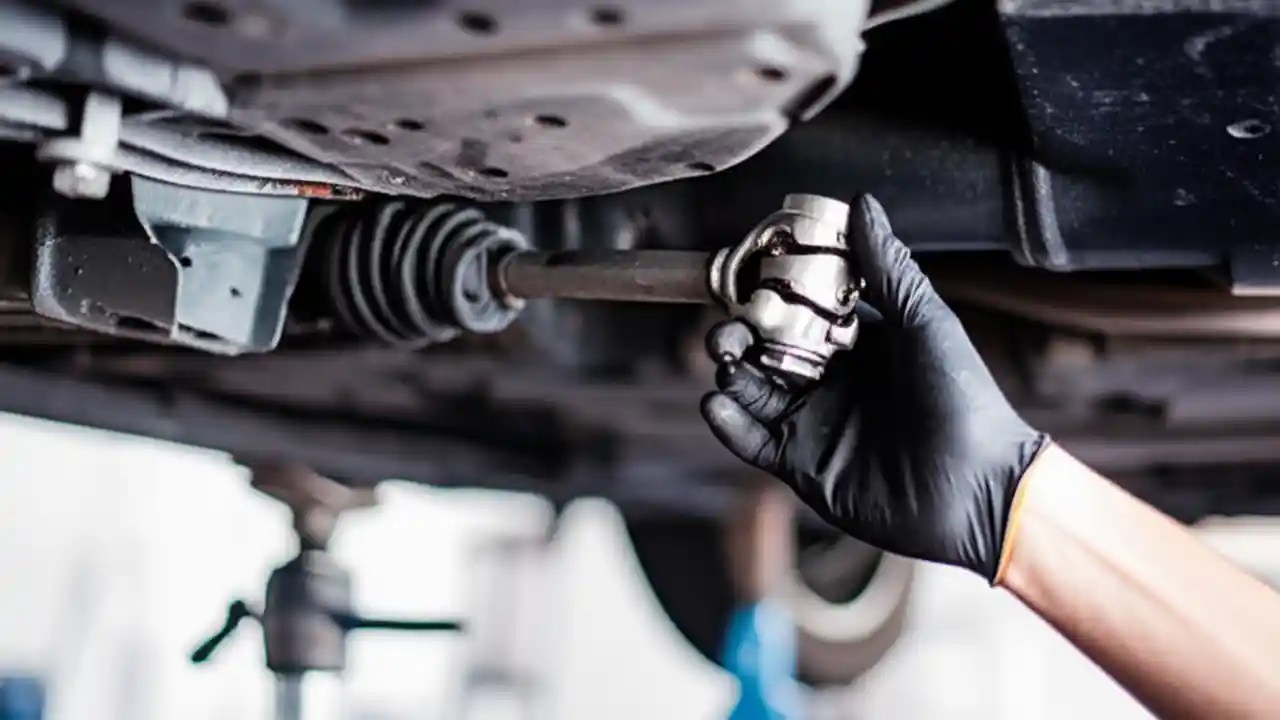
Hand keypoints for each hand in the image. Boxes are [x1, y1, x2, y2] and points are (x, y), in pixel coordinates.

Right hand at [701, 195, 1047, 580]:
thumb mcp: (925, 324)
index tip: (747, 280)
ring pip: (752, 392)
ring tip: (722, 364)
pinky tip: (715, 405)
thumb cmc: (963, 400)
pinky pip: (752, 441)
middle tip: (725, 333)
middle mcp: (832, 381)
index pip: (799, 312)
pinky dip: (728, 423)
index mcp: (860, 344)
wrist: (977, 488)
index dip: (770, 297)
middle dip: (737, 337)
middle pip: (765, 351)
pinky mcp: (802, 466)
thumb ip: (887, 269)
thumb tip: (860, 204)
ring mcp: (814, 424)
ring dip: (728, 375)